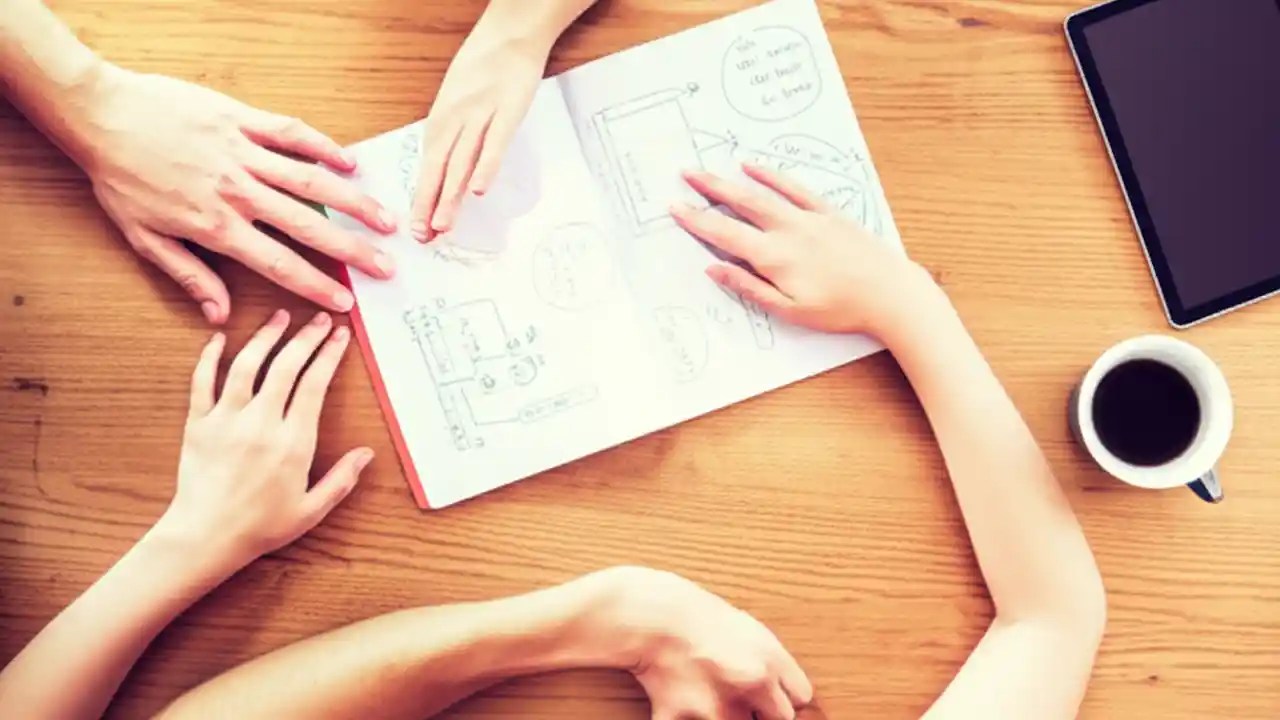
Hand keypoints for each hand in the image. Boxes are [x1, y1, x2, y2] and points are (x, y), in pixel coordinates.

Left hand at [65, 63, 396, 322]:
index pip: (279, 263)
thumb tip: (220, 313)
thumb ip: (189, 275)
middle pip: (309, 226)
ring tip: (387, 218)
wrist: (102, 116)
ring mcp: (244, 153)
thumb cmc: (120, 178)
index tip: (347, 302)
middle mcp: (239, 192)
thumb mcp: (145, 238)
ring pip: (312, 180)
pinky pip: (292, 134)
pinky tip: (350, 162)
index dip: (317, 285)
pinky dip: (324, 147)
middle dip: (353, 249)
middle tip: (387, 266)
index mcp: (217, 226)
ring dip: (354, 201)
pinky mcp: (242, 120)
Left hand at [154, 310, 372, 567]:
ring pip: (247, 365)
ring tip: (279, 317)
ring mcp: (227, 421)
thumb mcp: (311, 510)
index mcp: (293, 443)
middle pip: (286, 366)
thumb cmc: (260, 527)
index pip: (315, 384)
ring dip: (265, 336)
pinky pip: (202, 381)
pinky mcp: (199, 424)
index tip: (339, 335)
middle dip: (305, 337)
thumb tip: (366, 454)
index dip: (329, 355)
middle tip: (318, 319)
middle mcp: (261, 424)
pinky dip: (210, 356)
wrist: (205, 537)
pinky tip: (220, 339)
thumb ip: (341, 480)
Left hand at [409, 25, 546, 240]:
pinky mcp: (506, 112)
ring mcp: (479, 117)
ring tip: (443, 225)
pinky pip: (494, 144)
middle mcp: (454, 120)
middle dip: (428, 205)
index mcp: (441, 120)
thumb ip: (455, 132)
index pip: (427, 167)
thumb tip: (449, 168)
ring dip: (449, 196)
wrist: (509, 33)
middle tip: (423, 237)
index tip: (417, 228)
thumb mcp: (460, 100)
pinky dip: (485, 167)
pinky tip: (477, 191)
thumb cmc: (485, 67)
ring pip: (461, 162)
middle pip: (438, 169)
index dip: (422, 198)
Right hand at [593, 567, 813, 719]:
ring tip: (709, 695)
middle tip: (738, 697)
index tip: (770, 697)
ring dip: (727, 716)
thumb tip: (786, 690)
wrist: (651, 616)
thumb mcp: (749, 628)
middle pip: (779, 719)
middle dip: (762, 712)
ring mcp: (718, 708)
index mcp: (769, 661)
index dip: (784, 698)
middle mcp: (752, 686)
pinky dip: (688, 719)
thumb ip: (773, 661)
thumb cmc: (697, 616)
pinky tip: (684, 706)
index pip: (800, 699)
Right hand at [671, 164, 931, 337]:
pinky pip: (794, 188)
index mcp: (774, 258)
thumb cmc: (840, 309)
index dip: (697, 220)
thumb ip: (749, 287)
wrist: (889, 294)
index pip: (725, 234)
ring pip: (762, 193)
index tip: (676, 207)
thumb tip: (716, 269)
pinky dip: (772, 176)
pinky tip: (753, 166)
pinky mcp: (828, 212)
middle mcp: (787, 231)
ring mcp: (808, 218)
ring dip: (733, 180)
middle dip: (709, 189)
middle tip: (685, 174)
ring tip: (710, 170)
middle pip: (740, 204)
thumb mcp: (790, 309)